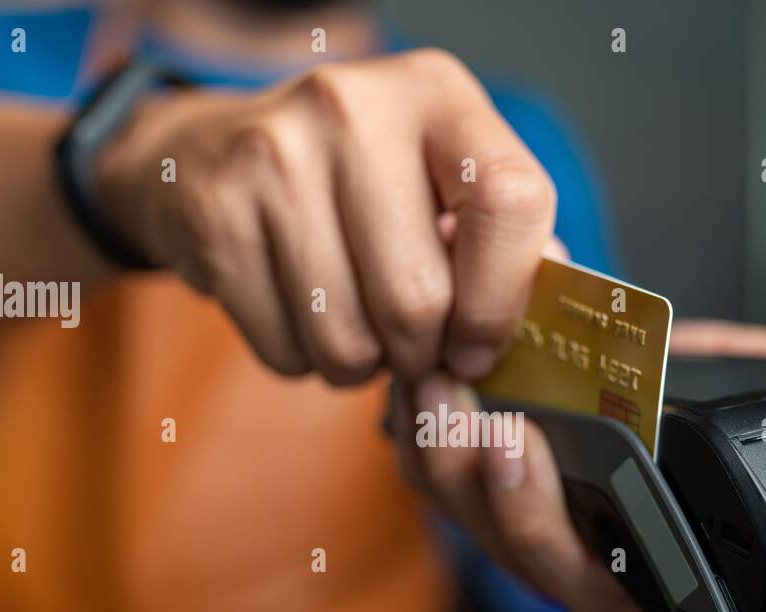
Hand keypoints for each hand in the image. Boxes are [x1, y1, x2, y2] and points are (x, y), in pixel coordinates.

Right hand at [97, 49, 555, 383]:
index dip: (502, 301)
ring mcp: (274, 157)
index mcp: (436, 93)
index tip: (479, 345)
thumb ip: (501, 236)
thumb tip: (552, 301)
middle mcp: (352, 108)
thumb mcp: (436, 176)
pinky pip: (285, 350)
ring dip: (360, 365)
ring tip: (353, 324)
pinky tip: (299, 312)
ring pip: (346, 340)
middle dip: (420, 353)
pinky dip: (303, 360)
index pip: (511, 203)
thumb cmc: (356, 182)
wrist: (213, 153)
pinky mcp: (217, 214)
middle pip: (417, 299)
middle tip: (408, 344)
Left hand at [394, 319, 765, 611]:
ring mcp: (517, 529)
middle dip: (527, 509)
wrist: (569, 338)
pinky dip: (420, 441)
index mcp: (662, 549)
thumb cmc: (650, 373)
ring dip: (456, 468)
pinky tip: (426, 389)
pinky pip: (430, 483)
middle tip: (516, 436)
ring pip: (478, 527)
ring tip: (453, 394)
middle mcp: (591, 557)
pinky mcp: (458, 487)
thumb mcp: (729, 368)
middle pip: (554, 569)